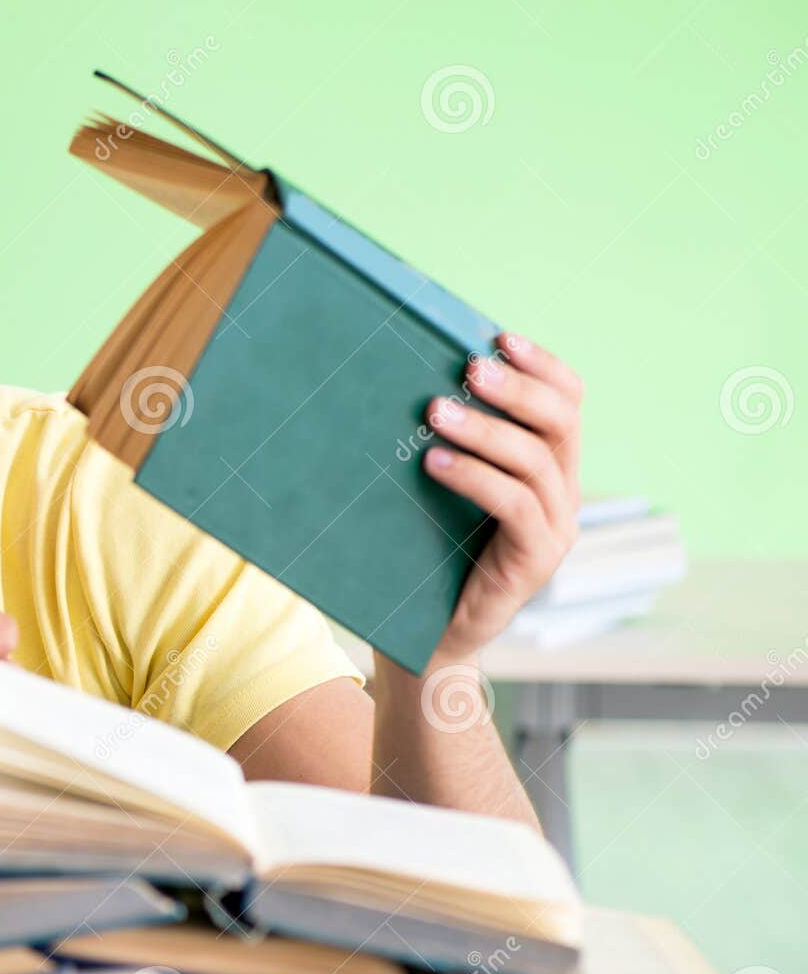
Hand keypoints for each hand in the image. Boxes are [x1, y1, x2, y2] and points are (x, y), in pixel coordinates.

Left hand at [418, 331, 582, 665]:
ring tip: (435, 411)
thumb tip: (405, 382)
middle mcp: (563, 494)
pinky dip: (475, 477)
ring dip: (486, 429)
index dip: (541, 366)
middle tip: (469, 368)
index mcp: (549, 468)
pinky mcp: (536, 561)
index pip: (567, 402)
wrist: (427, 637)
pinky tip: (434, 463)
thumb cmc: (426, 554)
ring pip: (536, 461)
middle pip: (560, 423)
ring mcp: (555, 529)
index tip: (499, 337)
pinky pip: (515, 505)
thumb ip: (444, 443)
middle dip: (516, 388)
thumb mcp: (437, 489)